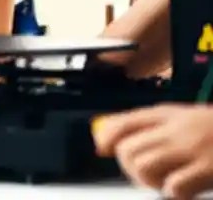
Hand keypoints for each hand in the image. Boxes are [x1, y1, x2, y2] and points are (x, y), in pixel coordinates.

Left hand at [94, 103, 212, 198]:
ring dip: (150, 181)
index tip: (103, 150)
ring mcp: (192, 149)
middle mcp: (177, 128)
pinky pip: (173, 187)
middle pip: (128, 149)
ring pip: (143, 167)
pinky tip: (187, 190)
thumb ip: (151, 126)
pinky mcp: (208, 170)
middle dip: (130, 167)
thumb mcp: (185, 118)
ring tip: (167, 182)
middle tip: (148, 175)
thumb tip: (107, 144)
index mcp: (169, 114)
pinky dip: (175, 194)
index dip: (107, 138)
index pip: (123, 122)